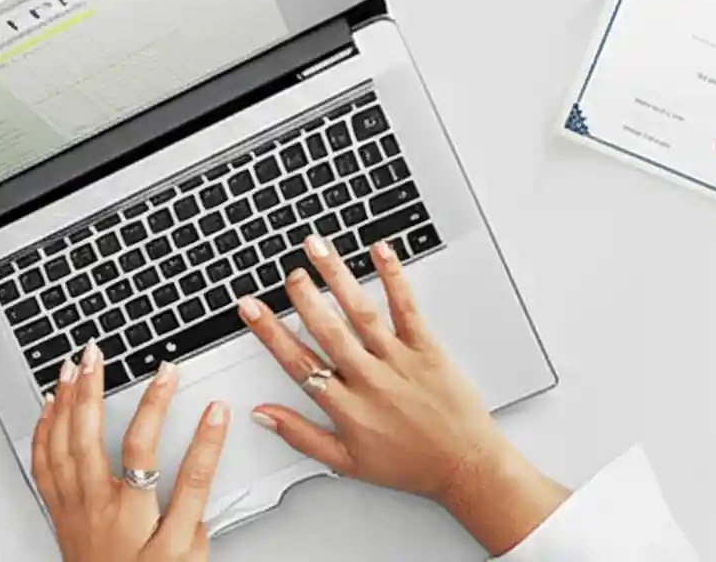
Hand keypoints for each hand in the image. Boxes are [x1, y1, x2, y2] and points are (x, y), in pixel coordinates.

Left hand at [31, 343, 229, 561]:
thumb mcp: (189, 561)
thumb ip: (197, 518)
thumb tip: (203, 470)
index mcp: (148, 530)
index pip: (186, 478)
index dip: (206, 441)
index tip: (217, 410)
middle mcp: (109, 515)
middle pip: (112, 445)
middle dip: (110, 394)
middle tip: (109, 357)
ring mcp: (79, 511)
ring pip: (70, 446)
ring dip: (71, 399)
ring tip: (77, 365)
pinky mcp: (60, 513)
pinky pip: (45, 465)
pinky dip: (46, 430)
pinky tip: (51, 406)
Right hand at [237, 235, 570, 555]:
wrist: (465, 466)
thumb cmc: (410, 465)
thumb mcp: (346, 462)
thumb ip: (300, 435)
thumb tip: (262, 415)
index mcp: (346, 407)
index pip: (298, 363)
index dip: (270, 333)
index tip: (251, 308)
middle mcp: (369, 380)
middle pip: (327, 331)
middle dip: (304, 297)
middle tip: (289, 273)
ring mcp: (399, 361)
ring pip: (361, 312)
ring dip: (337, 277)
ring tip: (318, 249)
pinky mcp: (427, 349)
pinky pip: (407, 308)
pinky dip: (392, 277)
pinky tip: (379, 252)